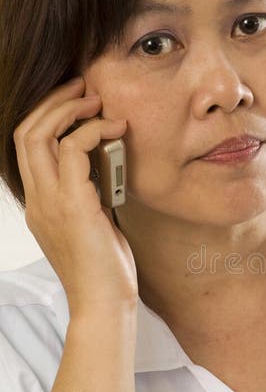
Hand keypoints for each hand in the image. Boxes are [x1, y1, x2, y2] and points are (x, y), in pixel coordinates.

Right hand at [13, 77, 137, 314]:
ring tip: (98, 102)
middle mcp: (38, 200)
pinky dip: (92, 132)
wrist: (105, 304)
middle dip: (53, 101)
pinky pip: (72, 151)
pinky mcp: (73, 206)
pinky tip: (115, 131)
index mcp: (40, 203)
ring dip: (70, 109)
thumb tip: (107, 164)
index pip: (26, 145)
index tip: (77, 99)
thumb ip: (90, 193)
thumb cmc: (105, 268)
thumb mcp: (94, 222)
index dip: (47, 115)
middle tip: (85, 87)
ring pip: (39, 135)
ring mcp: (51, 202)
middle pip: (25, 132)